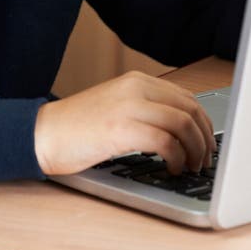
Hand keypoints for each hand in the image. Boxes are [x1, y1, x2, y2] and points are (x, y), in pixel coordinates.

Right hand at [34, 71, 215, 176]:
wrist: (43, 134)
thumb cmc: (78, 127)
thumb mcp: (117, 107)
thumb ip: (146, 110)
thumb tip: (184, 131)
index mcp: (137, 81)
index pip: (187, 97)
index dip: (204, 124)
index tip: (207, 144)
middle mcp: (135, 88)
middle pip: (190, 109)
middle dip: (204, 138)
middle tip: (204, 160)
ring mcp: (128, 106)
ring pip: (182, 123)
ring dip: (195, 150)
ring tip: (191, 167)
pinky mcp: (120, 129)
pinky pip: (165, 141)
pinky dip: (177, 158)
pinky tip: (172, 168)